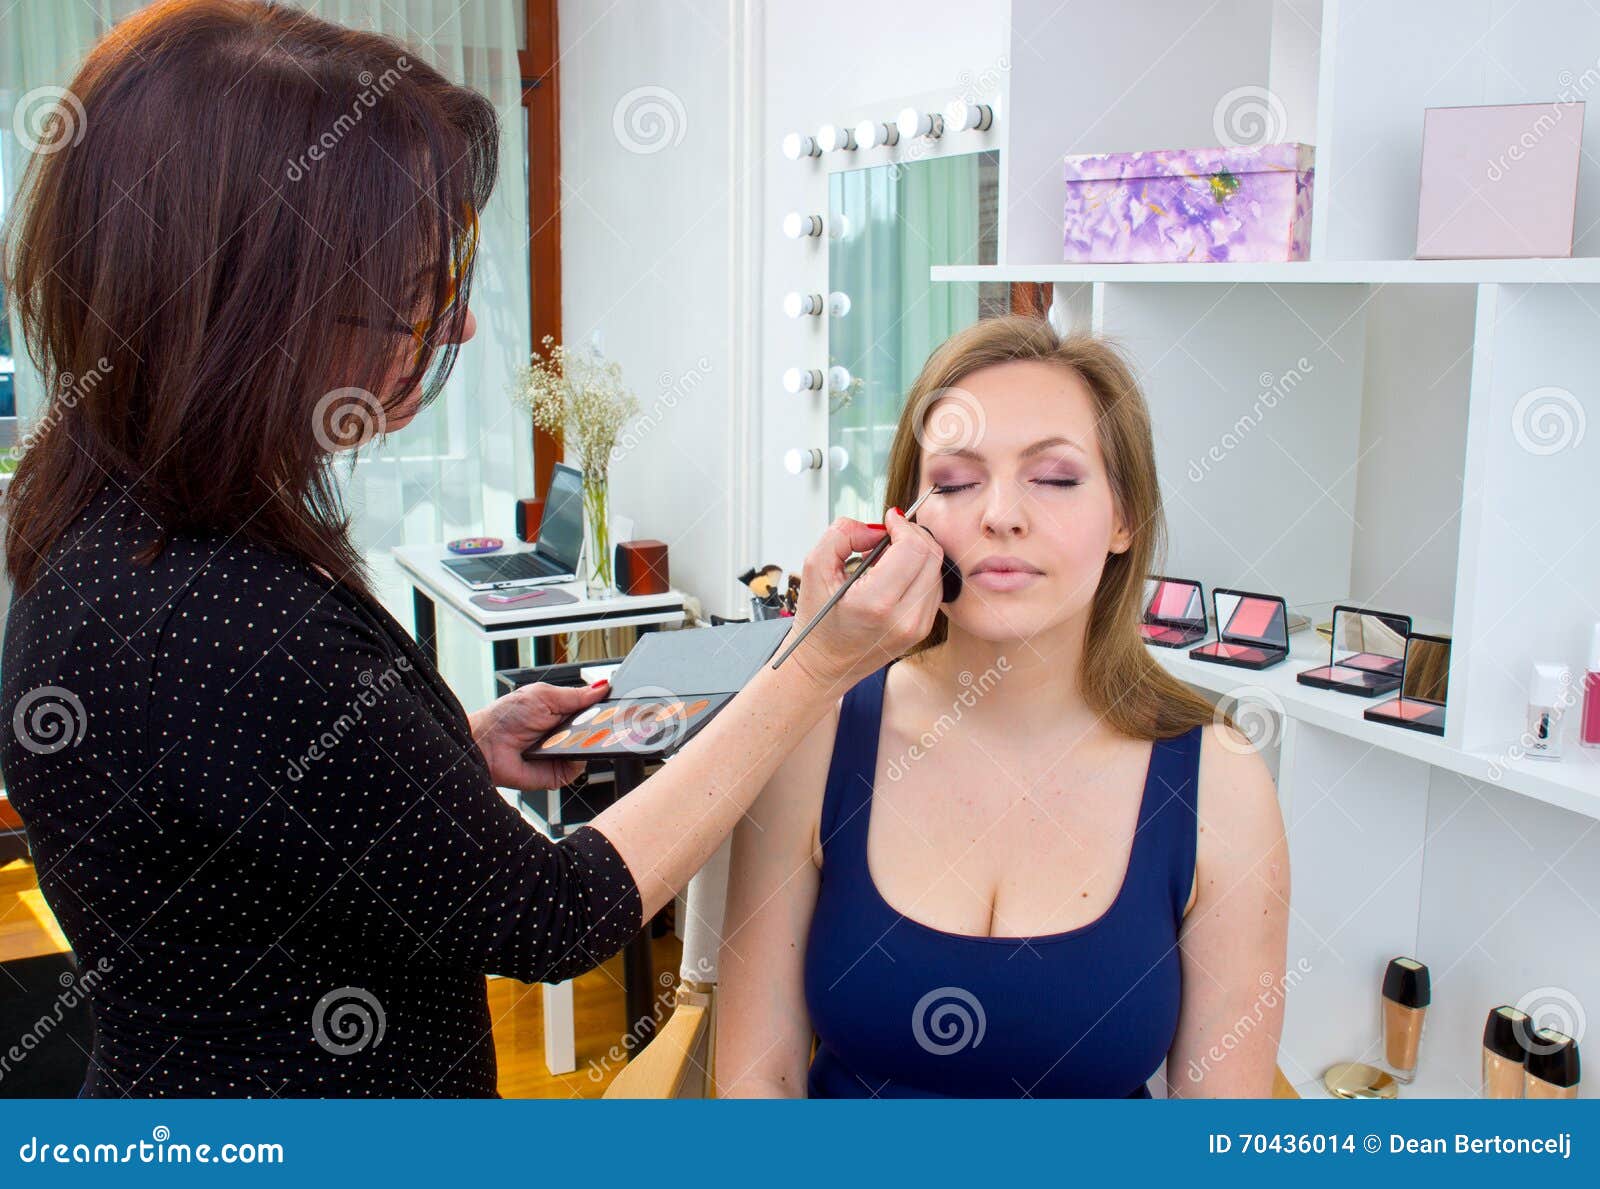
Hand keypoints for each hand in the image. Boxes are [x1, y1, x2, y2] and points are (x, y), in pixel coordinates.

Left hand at [469, 680, 609, 789]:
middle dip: (603, 724)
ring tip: (576, 731)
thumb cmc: (505, 717)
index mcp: (563, 712)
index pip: (594, 710)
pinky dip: (577, 758)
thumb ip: (576, 694)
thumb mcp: (543, 695)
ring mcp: (564, 753)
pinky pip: (580, 767)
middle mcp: (566, 733)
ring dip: (589, 740)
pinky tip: (565, 748)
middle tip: (604, 718)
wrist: (486, 745)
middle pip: (598, 730)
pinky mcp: (560, 773)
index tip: (617, 704)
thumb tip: (601, 687)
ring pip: (591, 748)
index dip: (605, 708)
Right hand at [783, 509, 943, 689]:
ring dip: (917, 553)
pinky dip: (919, 571)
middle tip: (890, 534)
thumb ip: (842, 534)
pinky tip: (895, 574)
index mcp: (876, 603)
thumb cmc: (818, 621)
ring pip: (936, 571)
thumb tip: (877, 528)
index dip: (903, 526)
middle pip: (931, 557)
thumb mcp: (814, 568)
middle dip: (912, 535)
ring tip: (888, 556)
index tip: (889, 520)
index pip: (913, 549)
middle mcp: (903, 618)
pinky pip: (933, 587)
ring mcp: (916, 627)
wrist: (824, 664)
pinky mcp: (922, 630)